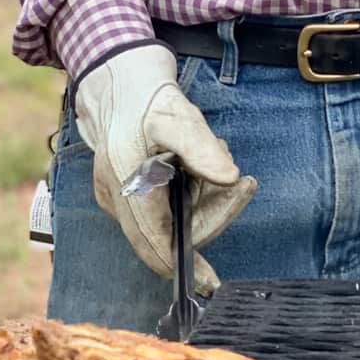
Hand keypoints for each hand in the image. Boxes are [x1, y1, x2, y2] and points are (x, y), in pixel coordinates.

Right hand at [73, 43, 255, 294]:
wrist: (117, 78)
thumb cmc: (145, 95)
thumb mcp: (178, 115)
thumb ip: (202, 148)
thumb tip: (230, 178)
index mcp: (125, 187)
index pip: (156, 244)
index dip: (185, 265)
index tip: (211, 281)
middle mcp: (118, 199)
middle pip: (170, 233)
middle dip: (212, 211)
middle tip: (242, 182)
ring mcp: (119, 197)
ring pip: (172, 219)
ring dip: (204, 197)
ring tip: (216, 155)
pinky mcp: (127, 191)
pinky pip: (165, 207)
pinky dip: (190, 191)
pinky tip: (198, 165)